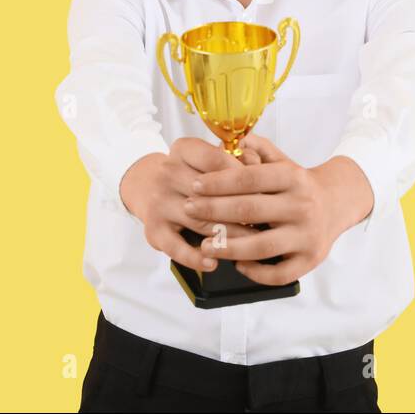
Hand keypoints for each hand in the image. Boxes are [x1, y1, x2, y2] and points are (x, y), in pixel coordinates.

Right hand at [119, 137, 262, 274]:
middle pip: (211, 195)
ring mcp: (158, 202)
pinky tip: (212, 263)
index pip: (216, 159)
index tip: (265, 189)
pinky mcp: (153, 229)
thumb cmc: (189, 173)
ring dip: (228, 236)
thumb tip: (255, 162)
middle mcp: (167, 173)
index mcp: (183, 150)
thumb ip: (234, 158)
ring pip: (200, 222)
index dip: (243, 175)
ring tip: (252, 244)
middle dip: (242, 210)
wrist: (146, 186)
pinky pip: (176, 248)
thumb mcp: (207, 158)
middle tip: (268, 221)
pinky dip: (195, 258)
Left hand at [185, 133, 373, 285]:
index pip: (250, 178)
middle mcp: (302, 205)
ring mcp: (307, 235)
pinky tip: (238, 264)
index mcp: (294, 178)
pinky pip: (279, 273)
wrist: (337, 203)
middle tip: (188, 209)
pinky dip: (256, 272)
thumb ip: (260, 150)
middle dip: (214, 211)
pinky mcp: (311, 260)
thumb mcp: (283, 161)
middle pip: (250, 210)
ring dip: (228, 247)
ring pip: (261, 246)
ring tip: (205, 244)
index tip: (195, 186)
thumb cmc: (299, 184)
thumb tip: (238, 140)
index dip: (218, 182)